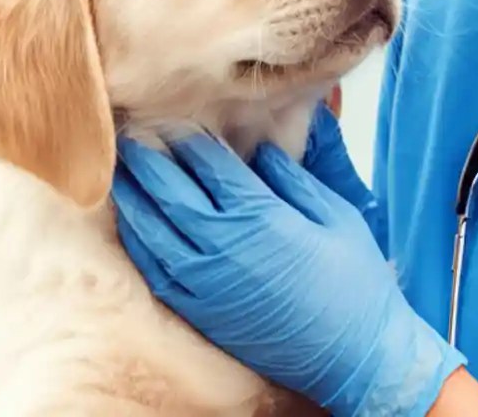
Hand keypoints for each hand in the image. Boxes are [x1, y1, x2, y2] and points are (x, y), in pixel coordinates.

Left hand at [111, 130, 465, 416]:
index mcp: (261, 217)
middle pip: (170, 192)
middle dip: (148, 161)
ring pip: (152, 231)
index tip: (174, 119)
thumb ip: (296, 180)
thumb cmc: (356, 284)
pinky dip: (138, 241)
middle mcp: (223, 247)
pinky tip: (133, 224)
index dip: (188, 140)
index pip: (210, 166)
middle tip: (130, 136)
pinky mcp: (200, 312)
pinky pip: (155, 269)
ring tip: (121, 171)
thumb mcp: (338, 217)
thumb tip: (264, 150)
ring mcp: (205, 283)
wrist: (353, 357)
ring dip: (133, 198)